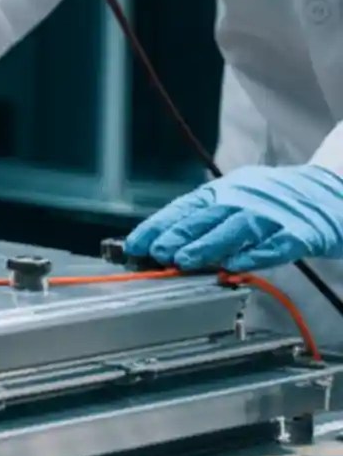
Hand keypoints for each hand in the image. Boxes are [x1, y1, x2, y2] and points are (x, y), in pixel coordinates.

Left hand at [125, 165, 342, 271]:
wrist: (335, 189)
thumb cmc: (278, 202)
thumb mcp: (237, 203)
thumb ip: (206, 224)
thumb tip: (165, 246)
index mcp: (226, 190)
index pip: (184, 208)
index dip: (157, 226)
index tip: (133, 244)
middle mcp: (246, 198)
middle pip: (206, 216)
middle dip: (176, 234)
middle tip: (155, 252)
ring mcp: (274, 214)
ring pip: (235, 228)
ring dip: (207, 245)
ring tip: (184, 260)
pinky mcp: (302, 231)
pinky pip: (275, 244)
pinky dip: (254, 254)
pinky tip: (235, 265)